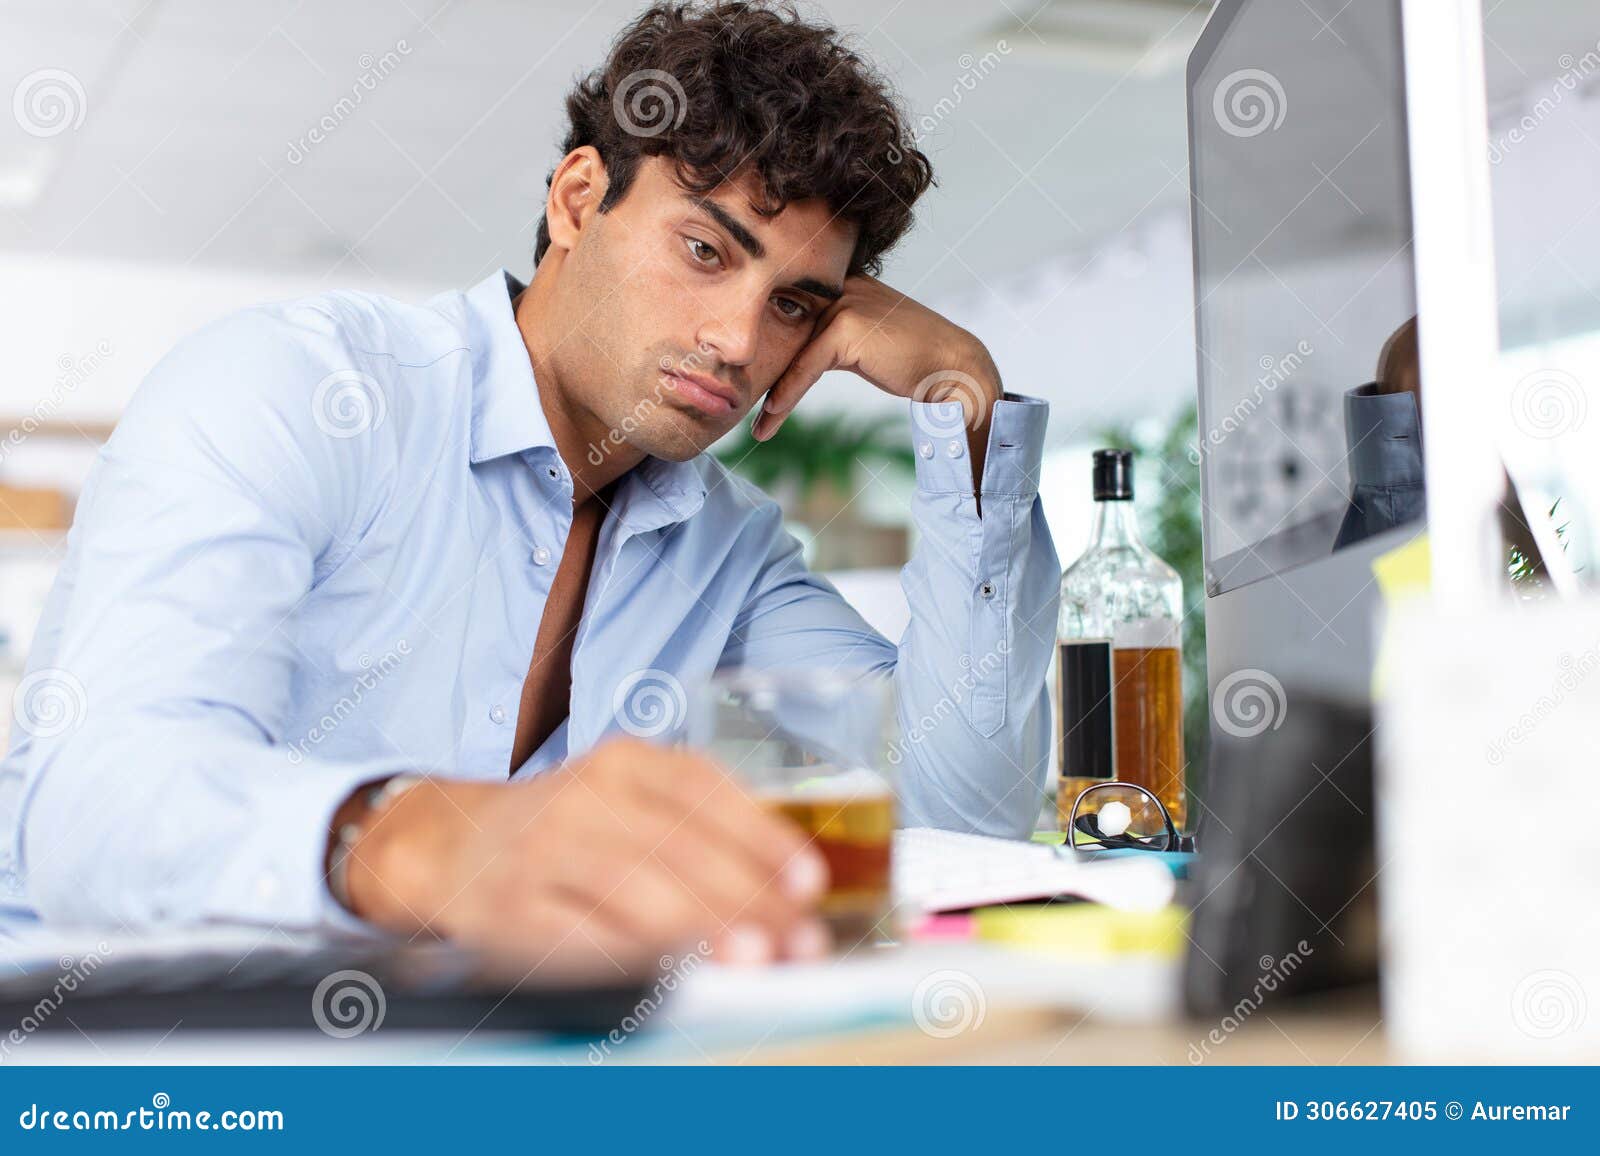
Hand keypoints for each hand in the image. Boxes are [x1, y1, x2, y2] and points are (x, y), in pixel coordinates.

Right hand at [341, 737, 830, 971]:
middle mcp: (585, 798)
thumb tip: (793, 892)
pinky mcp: (516, 911)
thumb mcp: (633, 799)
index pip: (704, 789)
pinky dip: (637, 957)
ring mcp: (546, 854)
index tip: (809, 882)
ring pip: (634, 889)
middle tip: (798, 937)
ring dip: (701, 927)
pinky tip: (678, 972)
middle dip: (748, 896)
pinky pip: (583, 936)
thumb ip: (706, 830)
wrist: (455, 845)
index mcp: (626, 763)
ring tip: (754, 955)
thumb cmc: (573, 827)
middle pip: (677, 845)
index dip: (762, 837)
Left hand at [752, 276, 1001, 441]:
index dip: (766, 345)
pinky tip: (772, 419)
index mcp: (843, 282)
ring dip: (770, 389)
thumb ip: (831, 341)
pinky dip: (788, 394)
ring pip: (790, 349)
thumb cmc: (914, 360)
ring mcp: (844, 301)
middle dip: (760, 366)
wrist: (954, 368)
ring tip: (755, 424)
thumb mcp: (864, 342)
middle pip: (782, 326)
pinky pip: (806, 365)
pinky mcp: (847, 326)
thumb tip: (795, 362)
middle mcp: (841, 284)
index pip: (789, 309)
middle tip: (736, 400)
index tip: (746, 380)